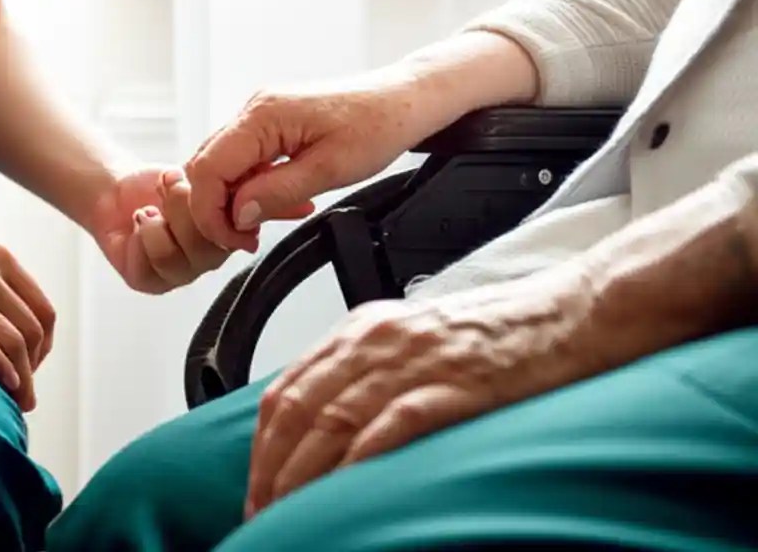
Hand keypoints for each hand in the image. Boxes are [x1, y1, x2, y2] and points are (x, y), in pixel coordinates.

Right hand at [0, 220, 55, 411]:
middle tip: (26, 397)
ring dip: (21, 378)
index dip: (45, 347)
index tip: (32, 369)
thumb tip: (14, 327)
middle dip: (35, 369)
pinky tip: (2, 385)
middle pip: (31, 330)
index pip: (43, 311)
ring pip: (11, 339)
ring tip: (17, 402)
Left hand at [90, 166, 239, 293]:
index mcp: (231, 232)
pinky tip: (139, 222)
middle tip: (168, 185)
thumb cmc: (161, 184)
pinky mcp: (151, 281)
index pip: (238, 235)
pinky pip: (149, 265)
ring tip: (148, 209)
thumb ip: (220, 190)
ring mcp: (183, 273)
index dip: (214, 206)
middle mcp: (212, 257)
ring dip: (156, 225)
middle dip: (180, 208)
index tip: (194, 182)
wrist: (120, 187)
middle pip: (207, 250)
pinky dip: (140, 235)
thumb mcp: (197, 176)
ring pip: (173, 259)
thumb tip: (233, 191)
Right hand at [185, 74, 429, 251]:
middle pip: (207, 168)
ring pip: (224, 167)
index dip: (211, 212)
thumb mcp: (330, 170)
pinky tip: (282, 201)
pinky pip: (246, 161)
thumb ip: (277, 193)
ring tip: (270, 221)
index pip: (207, 168)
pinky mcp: (272, 124)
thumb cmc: (378, 125)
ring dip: (240, 201)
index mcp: (263, 115)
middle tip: (248, 238)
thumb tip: (239, 214)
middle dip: (220, 210)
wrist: (403, 101)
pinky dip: (255, 188)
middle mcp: (255, 110)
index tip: (235, 238)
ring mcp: (261, 115)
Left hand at [246, 264, 608, 516]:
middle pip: (298, 411)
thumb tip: (324, 427)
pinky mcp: (453, 384)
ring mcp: (413, 361)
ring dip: (300, 477)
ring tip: (287, 516)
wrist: (574, 313)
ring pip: (331, 423)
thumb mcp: (415, 340)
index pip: (286, 388)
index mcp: (362, 329)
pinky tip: (341, 493)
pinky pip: (388, 427)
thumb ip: (367, 371)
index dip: (261, 445)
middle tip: (259, 513)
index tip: (254, 484)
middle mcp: (376, 341)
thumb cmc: (500, 333)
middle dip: (270, 469)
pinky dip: (356, 464)